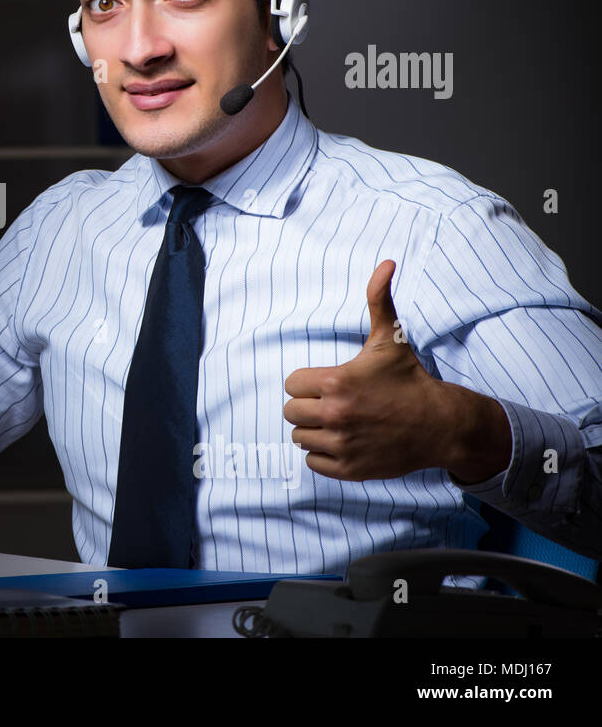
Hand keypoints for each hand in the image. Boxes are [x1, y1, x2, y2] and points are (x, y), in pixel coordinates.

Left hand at [283, 259, 456, 480]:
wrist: (441, 425)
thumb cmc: (409, 380)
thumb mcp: (389, 339)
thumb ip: (379, 299)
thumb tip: (386, 262)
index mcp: (336, 382)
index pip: (291, 384)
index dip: (308, 383)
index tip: (330, 383)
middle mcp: (335, 415)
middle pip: (291, 412)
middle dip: (308, 406)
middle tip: (332, 403)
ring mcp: (341, 445)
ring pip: (300, 438)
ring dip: (315, 431)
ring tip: (340, 422)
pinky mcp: (348, 469)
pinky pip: (312, 462)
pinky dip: (323, 455)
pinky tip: (344, 442)